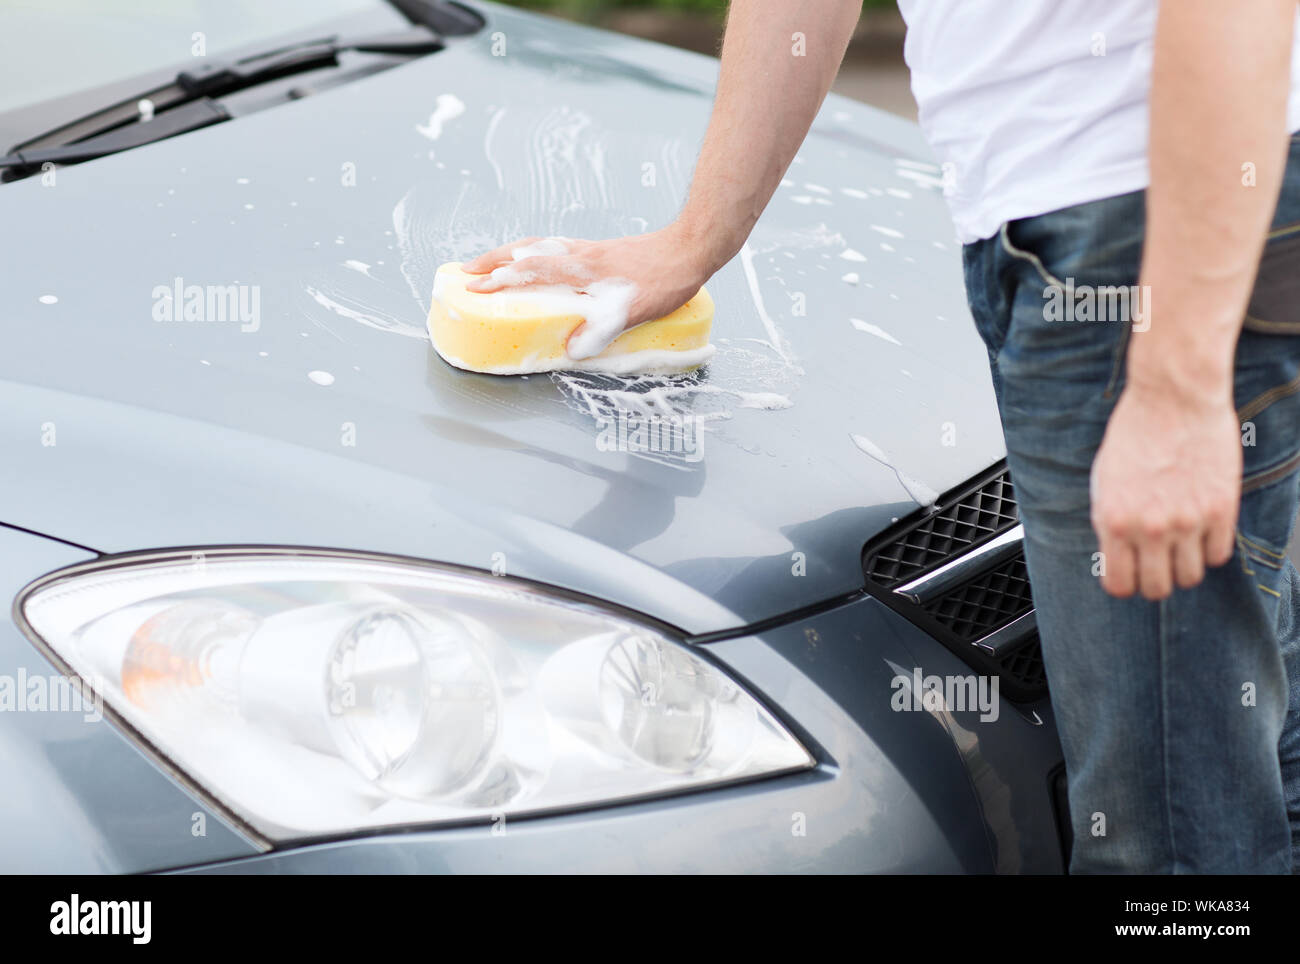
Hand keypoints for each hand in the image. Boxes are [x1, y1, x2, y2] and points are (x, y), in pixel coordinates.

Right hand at [461, 225, 712, 357]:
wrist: (691, 248)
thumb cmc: (664, 279)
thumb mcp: (634, 312)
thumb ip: (601, 330)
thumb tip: (570, 350)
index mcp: (581, 269)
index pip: (530, 270)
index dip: (499, 279)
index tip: (472, 287)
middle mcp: (579, 255)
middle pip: (525, 251)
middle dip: (492, 261)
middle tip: (465, 271)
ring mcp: (588, 250)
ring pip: (538, 245)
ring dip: (510, 254)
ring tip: (491, 263)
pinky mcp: (600, 250)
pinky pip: (556, 247)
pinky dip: (535, 251)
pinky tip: (537, 259)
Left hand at [1089, 379, 1240, 599]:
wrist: (1173, 399)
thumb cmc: (1134, 434)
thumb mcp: (1103, 482)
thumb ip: (1109, 521)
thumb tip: (1115, 554)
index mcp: (1113, 521)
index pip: (1119, 585)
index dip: (1125, 584)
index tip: (1130, 576)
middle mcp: (1150, 528)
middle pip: (1157, 589)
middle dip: (1155, 582)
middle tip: (1157, 566)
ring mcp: (1188, 521)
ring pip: (1191, 577)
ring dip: (1184, 567)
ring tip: (1180, 547)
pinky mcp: (1221, 510)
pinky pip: (1219, 555)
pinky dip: (1210, 549)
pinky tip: (1202, 531)